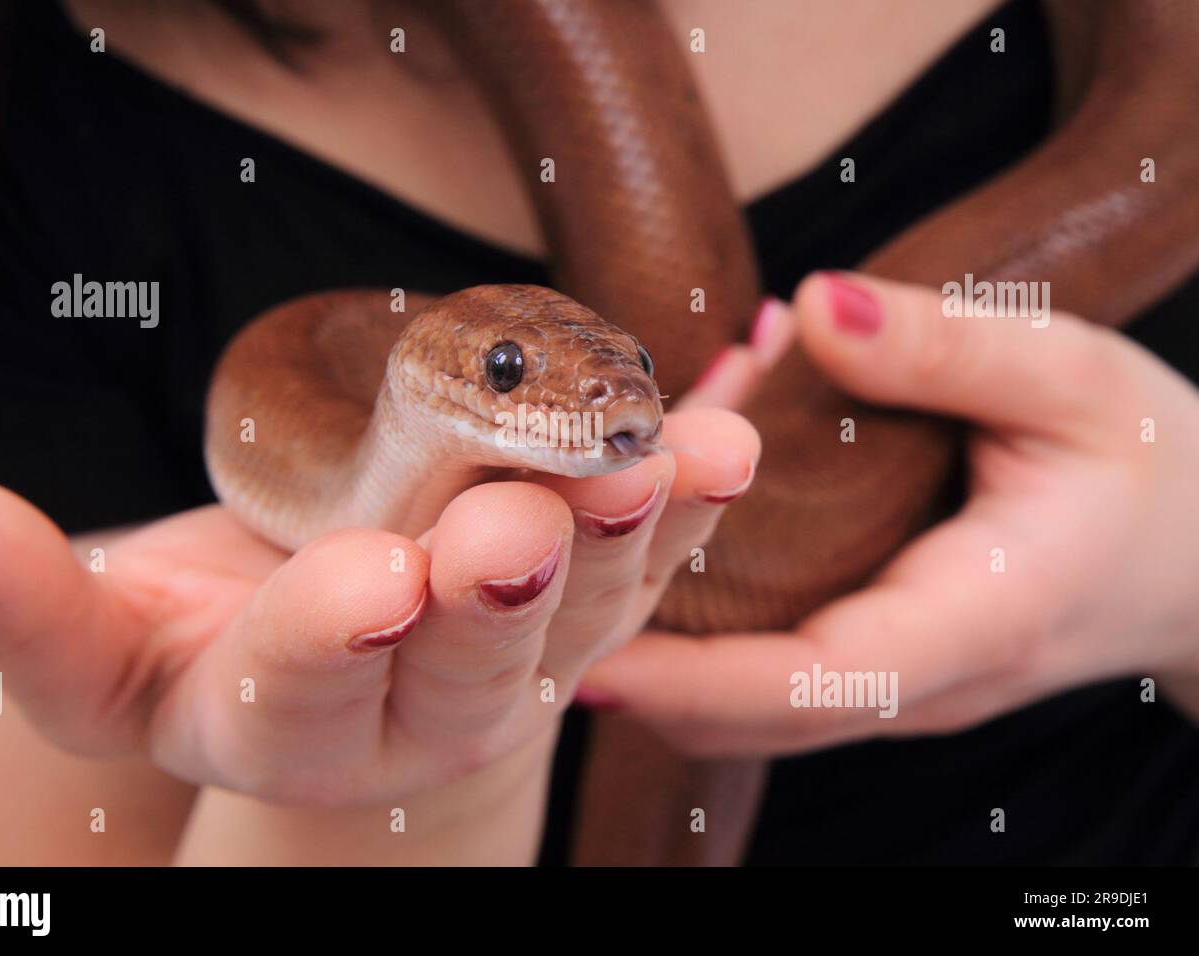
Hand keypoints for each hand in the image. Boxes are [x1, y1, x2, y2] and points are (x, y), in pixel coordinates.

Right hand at [0, 407, 756, 811]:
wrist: (327, 627)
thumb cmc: (197, 636)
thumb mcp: (101, 640)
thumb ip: (22, 599)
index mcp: (284, 725)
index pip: (302, 688)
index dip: (328, 637)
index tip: (362, 581)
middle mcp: (415, 712)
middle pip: (466, 662)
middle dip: (495, 594)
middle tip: (518, 526)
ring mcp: (516, 666)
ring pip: (582, 612)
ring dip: (623, 535)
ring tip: (658, 461)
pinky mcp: (587, 608)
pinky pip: (647, 563)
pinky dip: (683, 505)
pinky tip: (716, 442)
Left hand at [579, 271, 1198, 755]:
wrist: (1193, 548)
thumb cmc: (1151, 464)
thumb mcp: (1075, 377)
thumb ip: (950, 346)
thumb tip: (816, 307)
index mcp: (970, 621)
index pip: (811, 682)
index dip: (690, 677)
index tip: (585, 653)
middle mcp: (914, 679)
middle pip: (745, 710)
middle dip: (637, 646)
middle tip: (540, 560)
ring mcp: (888, 682)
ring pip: (741, 697)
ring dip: (655, 622)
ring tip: (585, 521)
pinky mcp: (868, 658)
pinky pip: (763, 658)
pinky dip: (696, 601)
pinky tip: (667, 508)